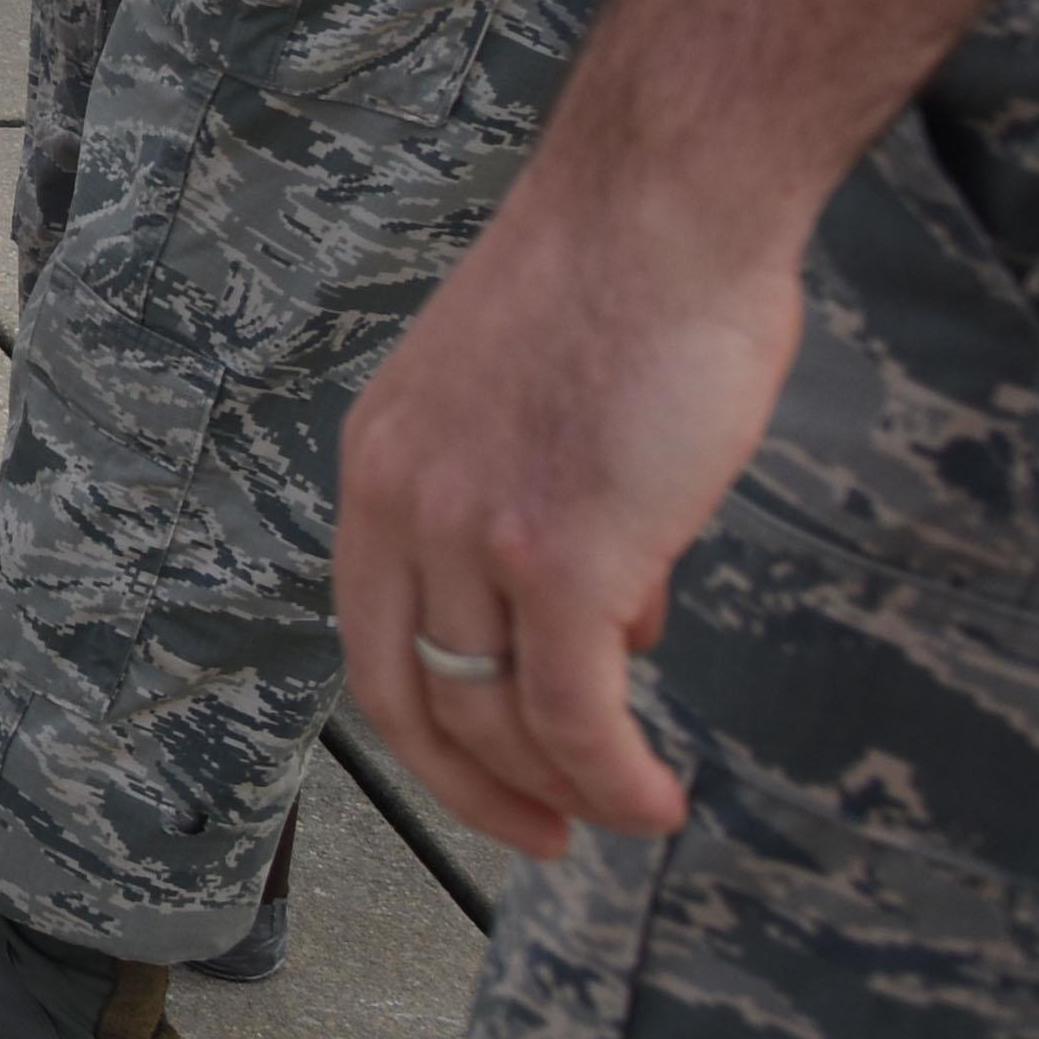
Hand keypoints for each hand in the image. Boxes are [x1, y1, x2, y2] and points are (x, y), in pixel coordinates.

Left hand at [333, 148, 807, 858]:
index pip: (372, 630)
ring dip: (567, 787)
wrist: (665, 204)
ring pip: (499, 712)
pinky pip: (575, 711)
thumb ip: (545, 506)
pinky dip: (612, 779)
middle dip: (477, 784)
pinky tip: (653, 801)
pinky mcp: (562, 554)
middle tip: (544, 833)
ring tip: (630, 813)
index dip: (429, 722)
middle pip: (410, 693)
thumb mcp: (536, 402)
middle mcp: (402, 502)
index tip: (493, 771)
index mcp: (382, 461)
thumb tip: (621, 614)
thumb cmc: (630, 281)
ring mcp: (474, 532)